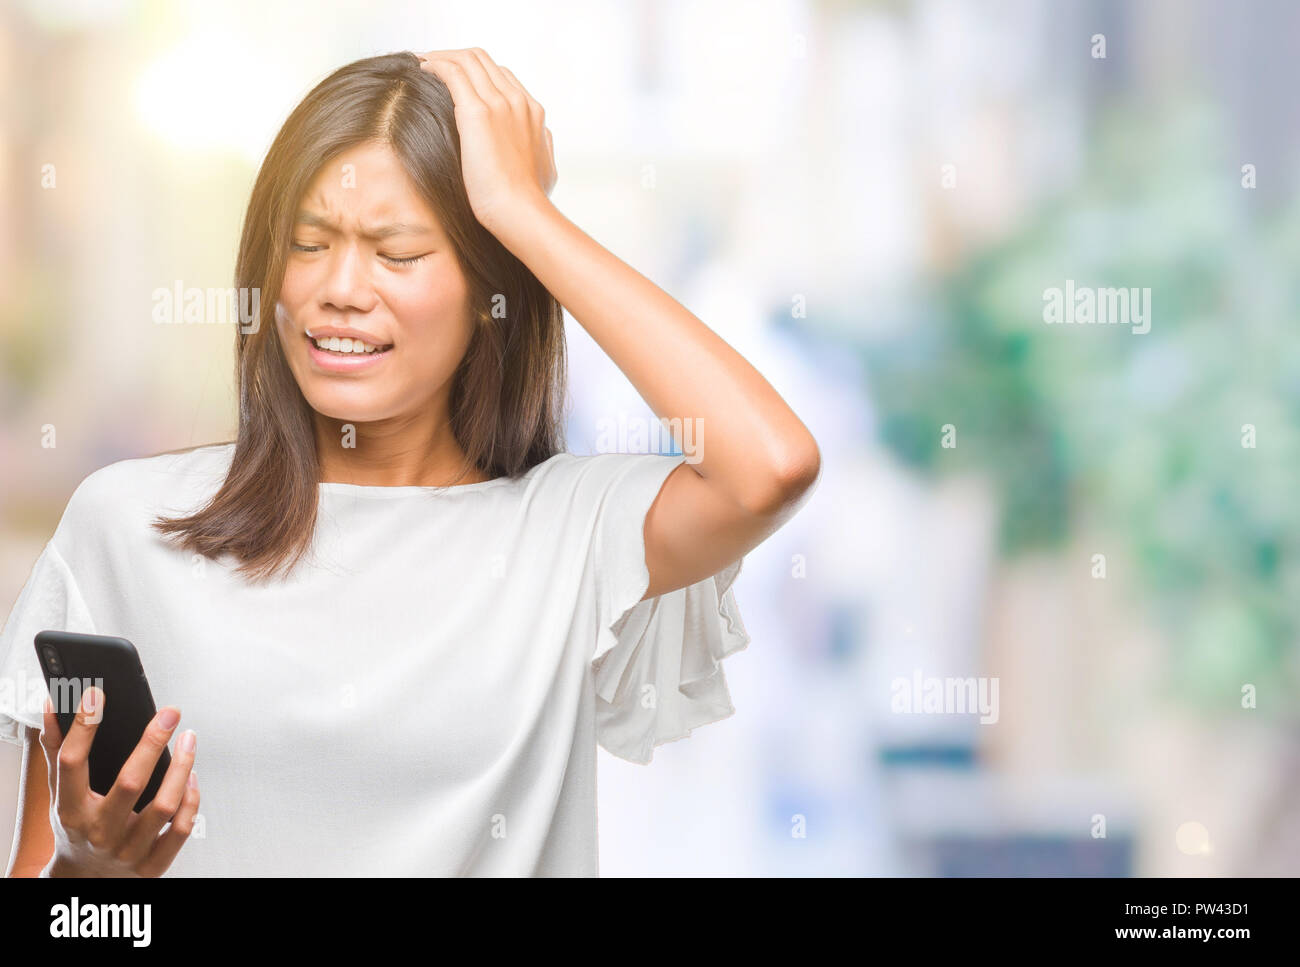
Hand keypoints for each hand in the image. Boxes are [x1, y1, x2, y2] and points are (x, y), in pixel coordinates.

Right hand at [39, 686, 199, 876]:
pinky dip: (191, 799)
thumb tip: (54, 707)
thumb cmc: (75, 828)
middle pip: (131, 782)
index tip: (96, 695)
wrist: (85, 879)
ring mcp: (128, 851)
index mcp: (71, 811)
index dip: (83, 726)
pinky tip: (192, 777)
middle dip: (152, 742)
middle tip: (170, 713)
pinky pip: (181, 829)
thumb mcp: (59, 792)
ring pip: (164, 805)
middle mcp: (99, 832)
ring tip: (189, 739)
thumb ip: (57, 750)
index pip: (72, 763)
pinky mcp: (153, 865)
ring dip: (183, 767)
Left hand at [417, 48, 556, 236]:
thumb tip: (540, 139)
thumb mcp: (545, 167)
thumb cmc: (529, 200)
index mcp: (533, 113)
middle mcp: (518, 101)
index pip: (501, 75)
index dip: (476, 72)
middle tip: (433, 64)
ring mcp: (499, 104)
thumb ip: (541, 145)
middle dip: (455, 57)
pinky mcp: (478, 112)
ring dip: (442, 57)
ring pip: (467, 59)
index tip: (456, 79)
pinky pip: (453, 72)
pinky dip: (436, 65)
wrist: (521, 211)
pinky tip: (423, 70)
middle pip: (483, 60)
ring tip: (423, 63)